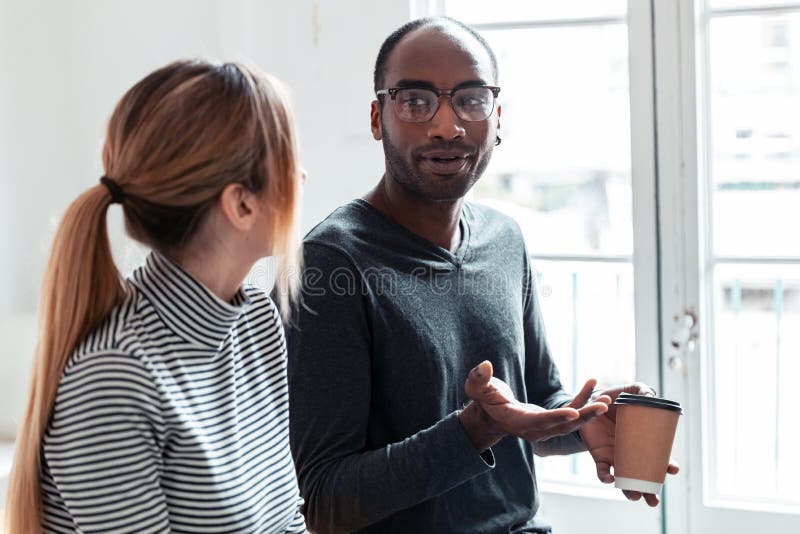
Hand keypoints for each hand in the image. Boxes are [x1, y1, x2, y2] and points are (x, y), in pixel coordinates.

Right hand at [459, 360, 610, 449]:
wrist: (489, 415)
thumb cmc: (483, 399)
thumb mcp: (476, 387)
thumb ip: (479, 378)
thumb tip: (485, 365)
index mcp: (516, 421)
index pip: (538, 421)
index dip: (556, 418)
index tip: (574, 413)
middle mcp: (533, 429)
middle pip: (562, 426)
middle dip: (583, 417)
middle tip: (602, 407)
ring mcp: (544, 428)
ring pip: (570, 424)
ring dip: (589, 413)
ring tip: (606, 400)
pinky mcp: (550, 422)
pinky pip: (570, 413)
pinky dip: (582, 401)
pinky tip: (593, 386)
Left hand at [578, 382, 680, 505]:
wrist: (591, 401)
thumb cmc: (617, 397)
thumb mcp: (631, 391)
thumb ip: (644, 391)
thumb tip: (651, 397)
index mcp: (645, 441)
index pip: (661, 458)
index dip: (668, 466)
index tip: (672, 469)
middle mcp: (633, 453)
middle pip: (645, 477)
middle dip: (651, 491)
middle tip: (653, 500)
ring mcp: (617, 457)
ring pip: (625, 480)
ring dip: (630, 491)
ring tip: (633, 497)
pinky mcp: (600, 456)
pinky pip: (602, 471)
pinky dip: (605, 477)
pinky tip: (609, 479)